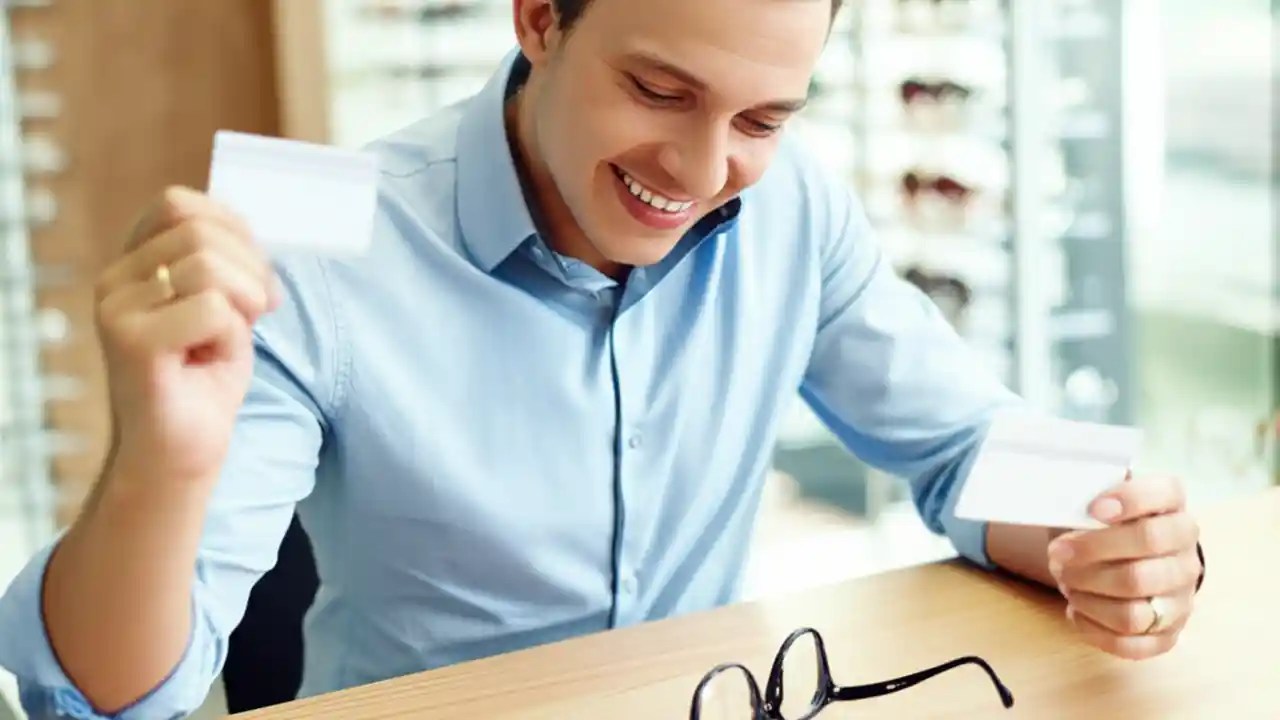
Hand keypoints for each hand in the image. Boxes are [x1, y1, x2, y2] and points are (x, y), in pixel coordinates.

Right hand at [96, 186, 278, 482]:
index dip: (233, 231)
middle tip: (256, 315)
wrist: (181, 453)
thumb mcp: (227, 307)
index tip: (255, 279)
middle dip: (250, 271)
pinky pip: (210, 309)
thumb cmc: (204, 381)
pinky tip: (210, 363)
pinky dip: (230, 337)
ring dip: (242, 306)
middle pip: (199, 231)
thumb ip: (228, 263)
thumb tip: (254, 233)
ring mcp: (115, 308)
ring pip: (207, 266)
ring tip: (226, 342)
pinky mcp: (130, 339)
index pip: (180, 205)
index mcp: (133, 262)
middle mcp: (114, 279)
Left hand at [1046, 475, 1201, 659]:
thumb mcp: (1097, 501)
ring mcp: (1180, 596)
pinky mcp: (1167, 632)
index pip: (1164, 494)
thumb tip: (1057, 505)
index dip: (1130, 500)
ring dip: (1087, 595)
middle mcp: (1186, 552)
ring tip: (1065, 583)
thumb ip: (1084, 494)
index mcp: (1172, 509)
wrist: (1134, 563)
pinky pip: (1132, 643)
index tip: (1092, 509)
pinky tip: (1075, 611)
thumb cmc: (1106, 528)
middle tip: (1057, 554)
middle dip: (1092, 550)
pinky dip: (1093, 628)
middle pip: (1147, 548)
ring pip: (1135, 606)